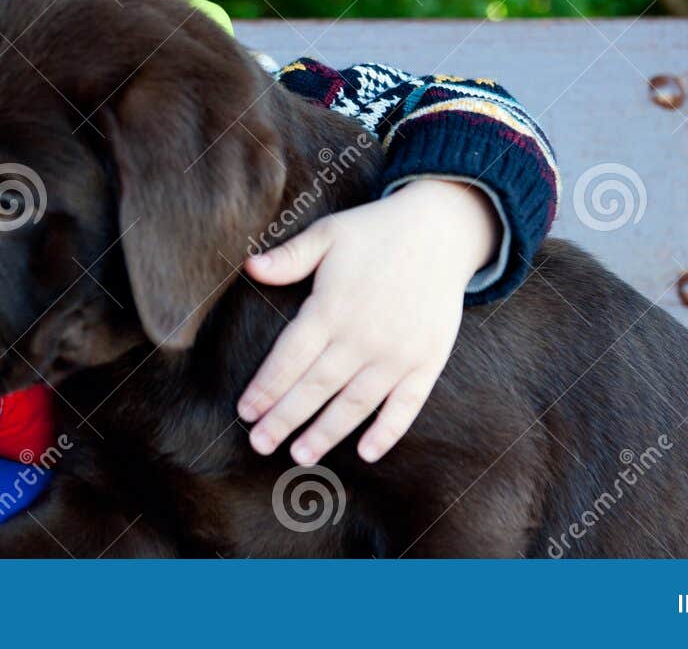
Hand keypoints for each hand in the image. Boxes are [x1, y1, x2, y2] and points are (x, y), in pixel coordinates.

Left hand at [236, 177, 496, 465]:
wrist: (441, 231)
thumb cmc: (376, 232)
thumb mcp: (328, 234)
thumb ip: (289, 257)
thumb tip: (250, 268)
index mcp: (332, 307)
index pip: (290, 357)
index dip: (266, 387)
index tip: (246, 411)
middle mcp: (363, 336)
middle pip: (316, 387)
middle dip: (284, 419)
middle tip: (260, 444)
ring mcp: (398, 352)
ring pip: (355, 404)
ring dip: (326, 433)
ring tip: (300, 455)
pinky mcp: (427, 361)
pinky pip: (406, 405)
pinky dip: (387, 432)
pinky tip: (367, 453)